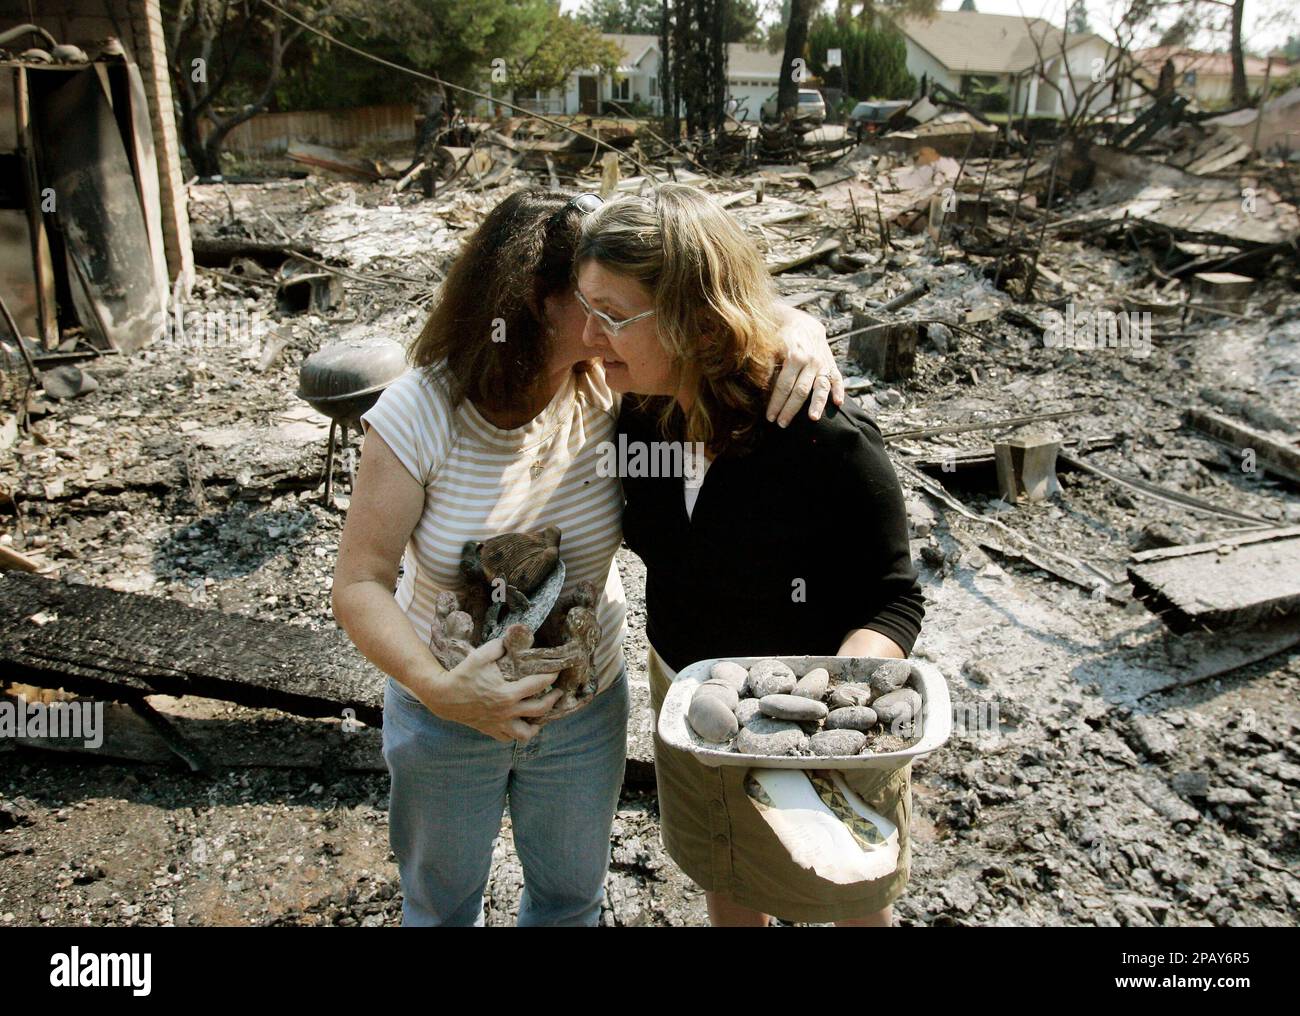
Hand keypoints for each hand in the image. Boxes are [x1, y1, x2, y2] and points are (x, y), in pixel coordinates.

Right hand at [426, 638, 562, 742]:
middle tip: (558, 692)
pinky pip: (509, 738)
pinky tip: (521, 723)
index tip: (557, 671)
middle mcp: (507, 711)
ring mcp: (499, 723)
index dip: (551, 677)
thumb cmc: (462, 675)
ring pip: (526, 732)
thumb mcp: (480, 655)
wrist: (443, 696)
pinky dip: (517, 733)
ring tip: (542, 715)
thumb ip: (499, 646)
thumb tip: (512, 640)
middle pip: (540, 709)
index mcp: (507, 693)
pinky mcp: (490, 729)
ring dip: (538, 724)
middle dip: (553, 700)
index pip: (538, 685)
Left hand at [768, 305, 844, 426]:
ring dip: (817, 404)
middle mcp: (811, 361)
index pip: (784, 386)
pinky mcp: (832, 365)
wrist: (802, 323)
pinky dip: (839, 391)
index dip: (776, 403)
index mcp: (794, 357)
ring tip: (812, 418)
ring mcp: (823, 363)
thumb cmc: (781, 337)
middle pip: (801, 390)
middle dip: (791, 409)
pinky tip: (838, 403)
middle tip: (782, 424)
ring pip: (821, 387)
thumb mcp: (770, 347)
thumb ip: (767, 366)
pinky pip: (838, 379)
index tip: (770, 417)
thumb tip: (760, 386)